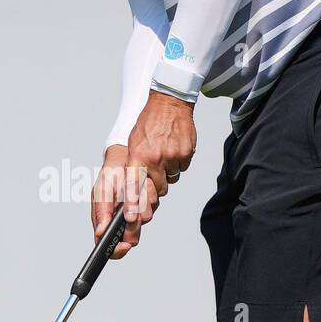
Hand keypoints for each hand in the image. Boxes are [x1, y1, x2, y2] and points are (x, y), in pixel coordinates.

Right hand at [92, 144, 159, 257]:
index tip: (124, 245)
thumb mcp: (102, 190)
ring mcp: (136, 213)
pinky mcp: (148, 204)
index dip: (117, 250)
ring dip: (142, 202)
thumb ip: (101, 212)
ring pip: (145, 218)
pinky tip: (143, 183)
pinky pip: (154, 205)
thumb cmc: (110, 173)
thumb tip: (100, 233)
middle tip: (132, 209)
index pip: (108, 245)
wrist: (126, 156)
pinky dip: (149, 194)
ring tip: (135, 187)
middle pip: (131, 236)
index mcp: (105, 220)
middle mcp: (121, 220)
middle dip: (134, 223)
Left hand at [126, 91, 196, 209]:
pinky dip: (178, 162)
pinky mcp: (187, 154)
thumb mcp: (134, 143)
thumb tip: (138, 188)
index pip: (135, 186)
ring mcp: (173, 157)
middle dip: (157, 186)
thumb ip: (136, 166)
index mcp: (138, 156)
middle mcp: (156, 158)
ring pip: (171, 179)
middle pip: (158, 189)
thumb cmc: (148, 123)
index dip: (133, 205)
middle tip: (156, 174)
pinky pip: (181, 168)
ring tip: (164, 153)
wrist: (169, 102)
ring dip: (168, 172)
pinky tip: (174, 148)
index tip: (133, 219)